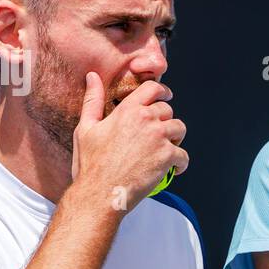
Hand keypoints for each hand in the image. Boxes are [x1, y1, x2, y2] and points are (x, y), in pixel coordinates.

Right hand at [70, 73, 188, 204]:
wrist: (99, 193)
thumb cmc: (90, 163)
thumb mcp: (85, 128)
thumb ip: (92, 100)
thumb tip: (92, 76)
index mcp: (128, 109)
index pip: (153, 88)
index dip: (162, 91)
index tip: (166, 97)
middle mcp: (146, 119)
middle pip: (168, 111)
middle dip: (165, 121)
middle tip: (157, 137)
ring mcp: (159, 137)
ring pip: (179, 129)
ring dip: (175, 139)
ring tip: (164, 151)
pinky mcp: (168, 156)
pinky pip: (183, 155)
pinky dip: (180, 163)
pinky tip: (173, 169)